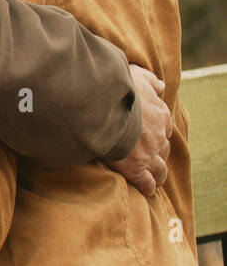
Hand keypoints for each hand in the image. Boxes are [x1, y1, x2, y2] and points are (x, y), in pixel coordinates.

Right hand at [108, 64, 172, 196]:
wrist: (102, 106)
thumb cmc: (116, 89)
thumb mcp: (137, 75)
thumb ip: (150, 81)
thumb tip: (162, 86)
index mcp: (160, 114)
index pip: (163, 128)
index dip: (156, 134)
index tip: (149, 137)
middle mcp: (158, 135)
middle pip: (163, 149)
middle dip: (157, 153)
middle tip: (149, 158)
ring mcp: (149, 153)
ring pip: (160, 168)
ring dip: (158, 173)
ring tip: (153, 178)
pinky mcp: (136, 168)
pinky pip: (147, 182)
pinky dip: (148, 186)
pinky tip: (146, 190)